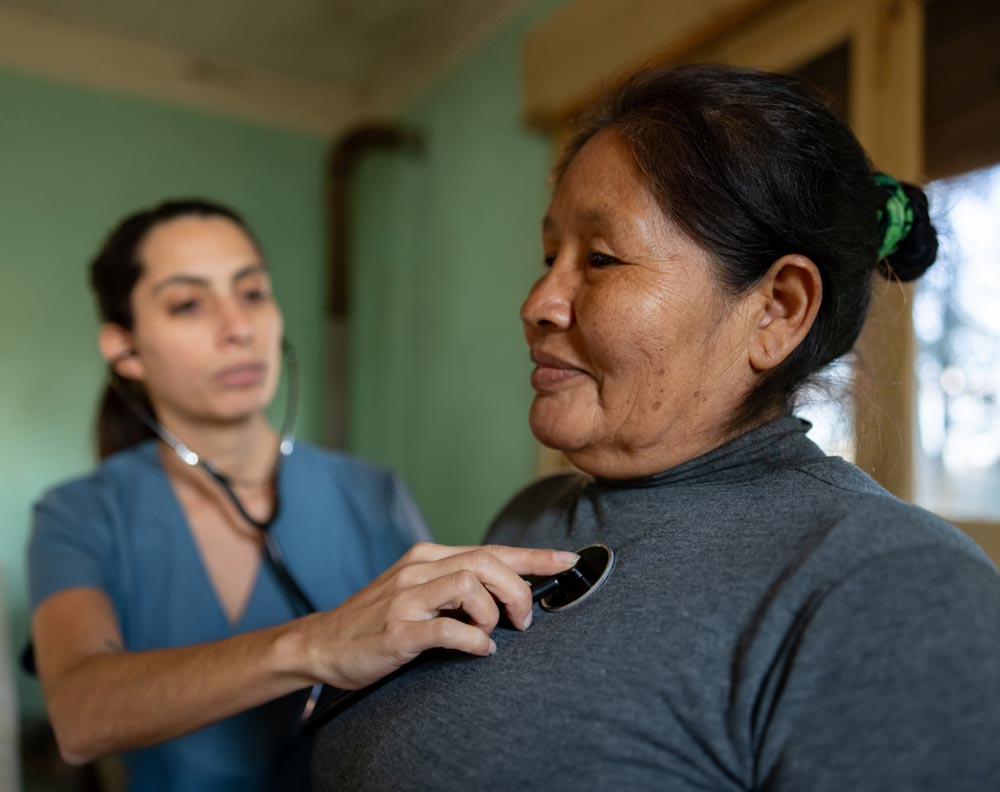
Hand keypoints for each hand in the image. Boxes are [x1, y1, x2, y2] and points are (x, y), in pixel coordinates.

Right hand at [299, 542, 578, 688]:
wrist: (322, 644)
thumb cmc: (377, 620)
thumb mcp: (418, 590)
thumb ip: (456, 585)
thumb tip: (508, 590)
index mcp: (427, 556)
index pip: (491, 550)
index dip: (534, 556)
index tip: (568, 561)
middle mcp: (418, 569)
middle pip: (486, 562)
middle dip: (519, 589)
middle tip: (525, 619)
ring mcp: (406, 599)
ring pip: (469, 585)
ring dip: (494, 612)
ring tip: (497, 633)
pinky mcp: (397, 631)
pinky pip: (447, 629)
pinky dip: (474, 639)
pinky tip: (480, 650)